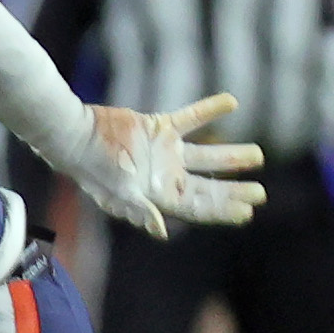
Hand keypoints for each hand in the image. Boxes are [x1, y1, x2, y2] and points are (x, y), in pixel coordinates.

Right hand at [73, 93, 263, 239]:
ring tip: (257, 155)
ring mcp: (163, 152)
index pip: (197, 207)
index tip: (248, 211)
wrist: (73, 135)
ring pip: (204, 155)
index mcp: (158, 195)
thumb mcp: (118, 191)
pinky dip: (210, 109)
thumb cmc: (93, 167)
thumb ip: (140, 209)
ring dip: (230, 156)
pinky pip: (191, 118)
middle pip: (205, 187)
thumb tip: (160, 230)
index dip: (223, 210)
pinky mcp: (158, 127)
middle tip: (260, 193)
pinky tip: (232, 102)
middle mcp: (164, 176)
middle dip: (232, 191)